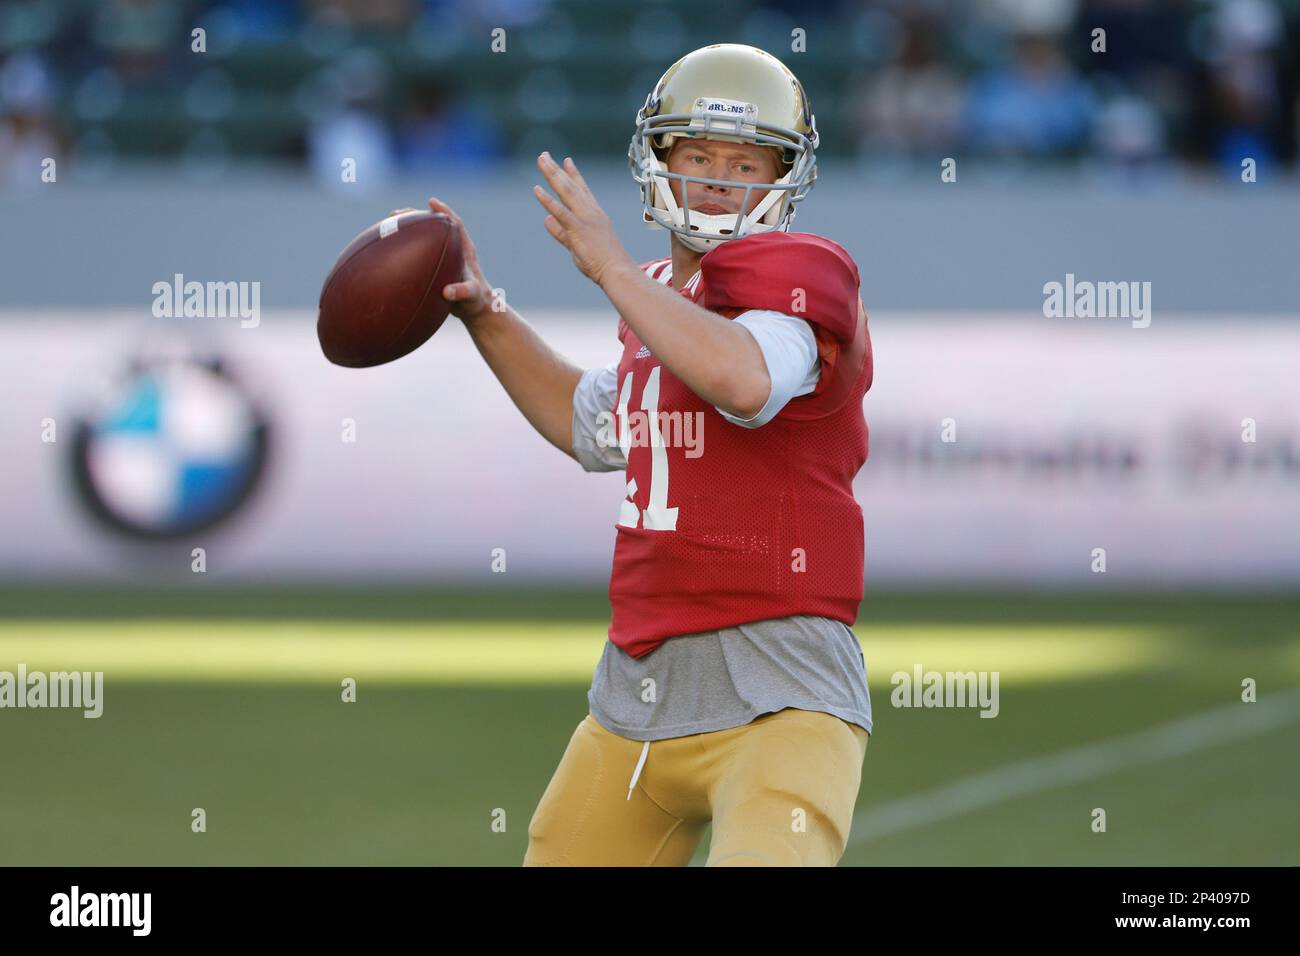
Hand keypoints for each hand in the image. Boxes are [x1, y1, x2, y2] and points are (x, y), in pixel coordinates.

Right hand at [388, 198, 495, 321]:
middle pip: (435, 225)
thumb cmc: (476, 301)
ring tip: (389, 223)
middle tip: (397, 213)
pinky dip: (405, 246)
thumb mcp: (472, 297)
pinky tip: (388, 247)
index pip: (455, 224)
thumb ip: (463, 292)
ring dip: (409, 228)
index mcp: (464, 250)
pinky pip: (418, 250)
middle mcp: (453, 248)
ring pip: (424, 236)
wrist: (475, 308)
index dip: (444, 211)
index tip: (431, 202)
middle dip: (417, 216)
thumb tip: (447, 292)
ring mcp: (443, 254)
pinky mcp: (435, 263)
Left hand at [533, 152, 635, 287]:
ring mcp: (585, 219)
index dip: (573, 174)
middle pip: (570, 186)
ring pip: (566, 191)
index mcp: (594, 215)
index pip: (582, 190)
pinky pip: (560, 212)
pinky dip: (548, 200)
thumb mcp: (577, 244)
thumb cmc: (603, 262)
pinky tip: (537, 189)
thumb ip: (560, 231)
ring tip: (541, 160)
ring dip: (552, 174)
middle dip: (556, 169)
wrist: (618, 271)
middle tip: (544, 155)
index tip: (566, 161)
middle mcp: (590, 212)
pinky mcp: (578, 229)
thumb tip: (546, 220)